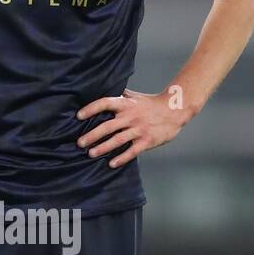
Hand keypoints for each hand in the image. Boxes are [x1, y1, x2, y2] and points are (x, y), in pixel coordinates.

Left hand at [76, 88, 197, 167]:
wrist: (174, 110)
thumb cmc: (150, 103)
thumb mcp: (134, 96)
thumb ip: (119, 95)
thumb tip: (100, 91)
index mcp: (126, 104)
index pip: (105, 103)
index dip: (91, 109)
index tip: (79, 116)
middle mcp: (131, 116)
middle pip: (108, 126)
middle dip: (92, 135)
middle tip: (79, 142)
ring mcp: (139, 129)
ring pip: (118, 140)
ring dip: (103, 147)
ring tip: (91, 153)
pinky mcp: (147, 141)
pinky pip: (132, 151)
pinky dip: (121, 158)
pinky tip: (111, 164)